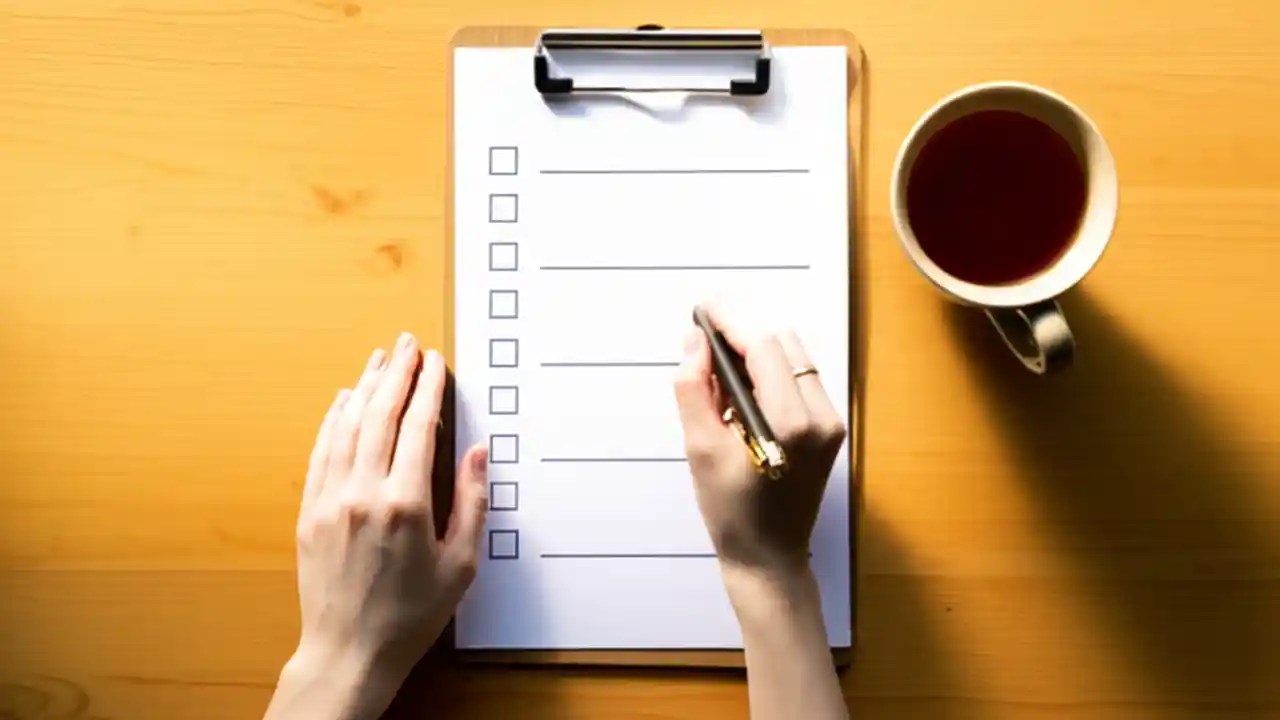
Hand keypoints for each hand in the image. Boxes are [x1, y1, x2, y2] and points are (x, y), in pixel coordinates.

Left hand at [265, 333, 487, 719]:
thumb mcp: (460, 564)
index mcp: (406, 504)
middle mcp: (363, 494)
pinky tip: (343, 401)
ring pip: (346, 426)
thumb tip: (476, 452)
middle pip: (379, 415)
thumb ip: (472, 502)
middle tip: (407, 344)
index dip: (427, 389)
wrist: (350, 652)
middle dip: (396, 373)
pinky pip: (321, 452)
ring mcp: (331, 501)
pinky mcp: (310, 512)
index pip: (417, 427)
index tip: (435, 364)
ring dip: (364, 388)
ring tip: (379, 360)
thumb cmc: (411, 615)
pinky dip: (333, 420)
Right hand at [674, 306, 849, 719]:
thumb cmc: (731, 513)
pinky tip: (740, 389)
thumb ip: (694, 389)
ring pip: (794, 358)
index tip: (703, 308)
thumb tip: (695, 340)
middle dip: (743, 331)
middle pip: (783, 344)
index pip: (764, 347)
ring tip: (716, 367)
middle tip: (703, 335)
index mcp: (792, 423)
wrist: (769, 559)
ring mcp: (830, 422)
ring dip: (756, 350)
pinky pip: (799, 380)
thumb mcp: (699, 450)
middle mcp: (821, 416)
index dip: (732, 320)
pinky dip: (769, 371)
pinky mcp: (828, 428)